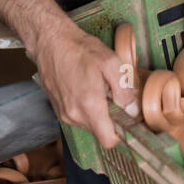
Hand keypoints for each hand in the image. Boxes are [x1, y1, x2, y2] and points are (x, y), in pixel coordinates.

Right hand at [33, 25, 139, 149]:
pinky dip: (85, 109)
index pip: (108, 140)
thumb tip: (132, 110)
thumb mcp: (110, 63)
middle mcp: (75, 115)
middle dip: (109, 118)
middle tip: (113, 96)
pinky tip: (86, 89)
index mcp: (90, 106)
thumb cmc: (81, 49)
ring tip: (98, 89)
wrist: (51, 43)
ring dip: (97, 113)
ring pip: (89, 125)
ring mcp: (64, 114)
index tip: (126, 121)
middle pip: (100, 132)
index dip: (120, 135)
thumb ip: (124, 89)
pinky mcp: (58, 110)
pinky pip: (78, 118)